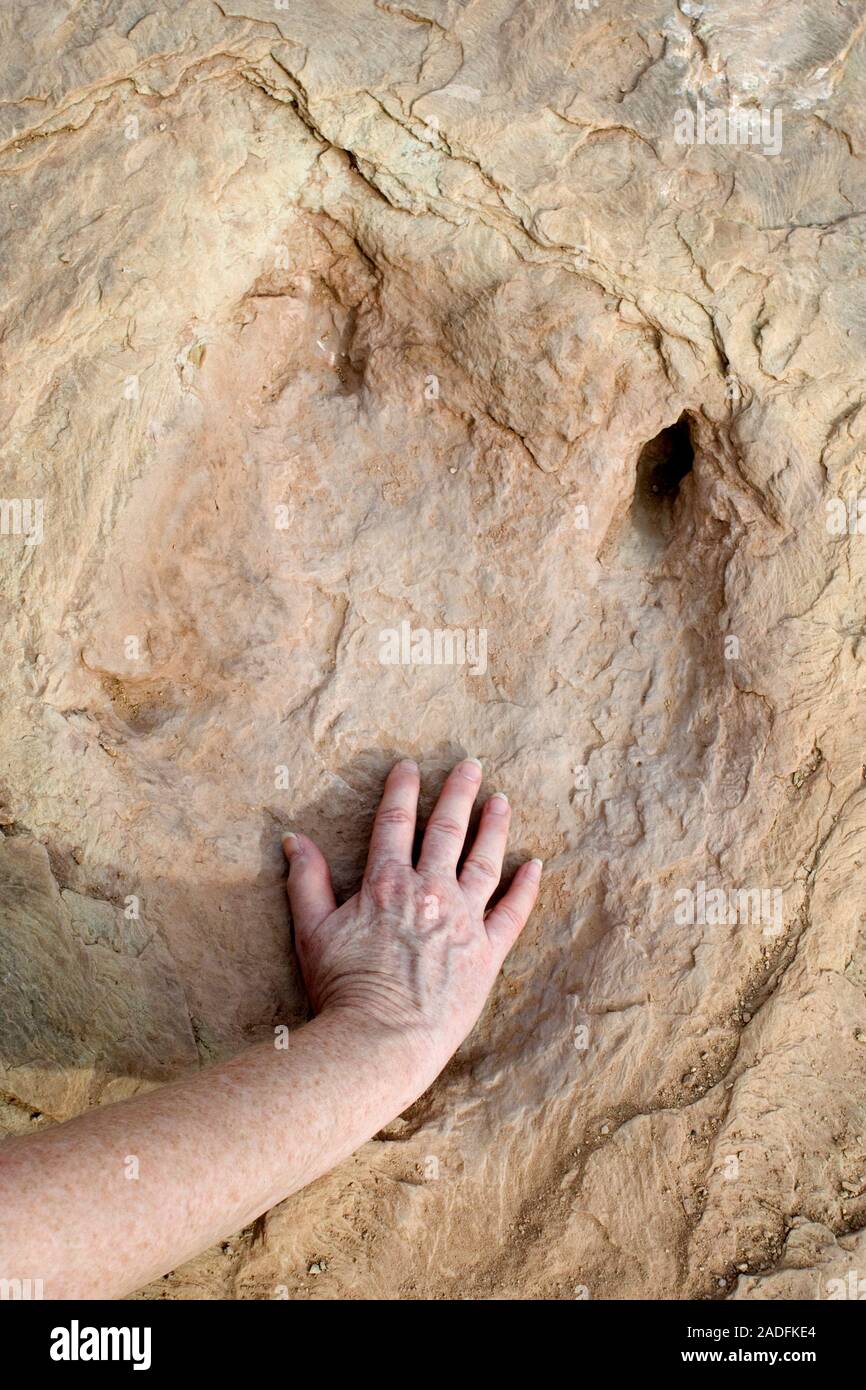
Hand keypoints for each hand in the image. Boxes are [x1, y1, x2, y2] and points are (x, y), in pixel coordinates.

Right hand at [282, 759, 540, 1086]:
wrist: (380, 1041)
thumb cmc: (342, 990)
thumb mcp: (312, 931)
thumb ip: (306, 881)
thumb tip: (293, 838)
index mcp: (387, 883)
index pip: (396, 821)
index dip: (404, 789)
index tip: (411, 767)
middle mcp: (430, 891)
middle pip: (448, 829)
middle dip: (460, 793)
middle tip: (472, 765)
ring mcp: (464, 919)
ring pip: (485, 860)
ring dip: (495, 826)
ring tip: (502, 801)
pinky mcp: (488, 952)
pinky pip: (513, 911)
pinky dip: (526, 886)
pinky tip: (534, 865)